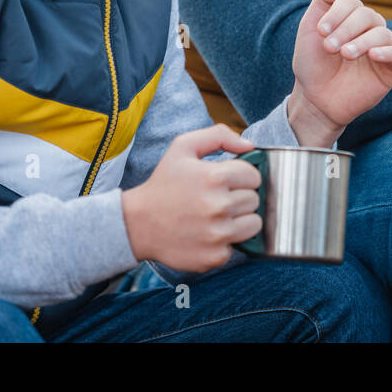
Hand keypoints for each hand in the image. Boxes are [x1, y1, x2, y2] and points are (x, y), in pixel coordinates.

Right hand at [123, 124, 261, 271]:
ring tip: (217, 216)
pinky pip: (237, 247)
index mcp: (216, 177)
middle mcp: (220, 206)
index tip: (226, 182)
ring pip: (254, 224)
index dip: (242, 177)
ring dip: (240, 220)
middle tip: (218, 199)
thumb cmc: (163, 184)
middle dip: (240, 197)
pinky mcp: (215, 256)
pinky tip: (207, 234)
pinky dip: (225, 242)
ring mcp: (218, 234)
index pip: (254, 176)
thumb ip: (219, 135)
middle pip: (255, 200)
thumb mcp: (183, 146)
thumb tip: (250, 145)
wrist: (137, 223)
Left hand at [288, 0, 391, 146]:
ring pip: (382, 33)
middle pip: (367, 16)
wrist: (315, 100)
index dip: (336, 13)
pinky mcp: (391, 69)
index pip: (351, 3)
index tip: (320, 31)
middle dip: (346, 28)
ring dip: (362, 41)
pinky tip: (372, 55)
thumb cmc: (312, 64)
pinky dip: (386, 51)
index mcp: (351, 18)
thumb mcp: (310, 28)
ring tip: (345, 54)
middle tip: (329, 47)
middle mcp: (369, 30)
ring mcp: (382, 48)